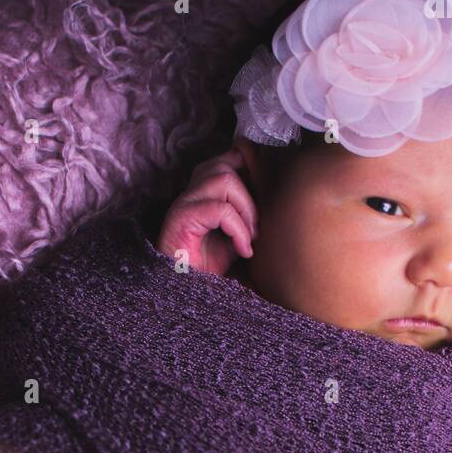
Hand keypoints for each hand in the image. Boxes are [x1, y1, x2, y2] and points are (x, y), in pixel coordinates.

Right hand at [156, 147, 257, 275]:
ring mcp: (183, 203)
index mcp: (200, 191)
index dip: (248, 171)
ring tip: (249, 238)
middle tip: (255, 229)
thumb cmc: (210, 266)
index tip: (262, 200)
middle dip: (250, 195)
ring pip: (224, 179)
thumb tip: (269, 190)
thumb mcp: (236, 232)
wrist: (190, 294)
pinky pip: (220, 210)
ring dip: (245, 210)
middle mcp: (188, 192)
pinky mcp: (181, 219)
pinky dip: (238, 230)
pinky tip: (242, 250)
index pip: (226, 158)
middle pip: (226, 164)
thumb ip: (246, 210)